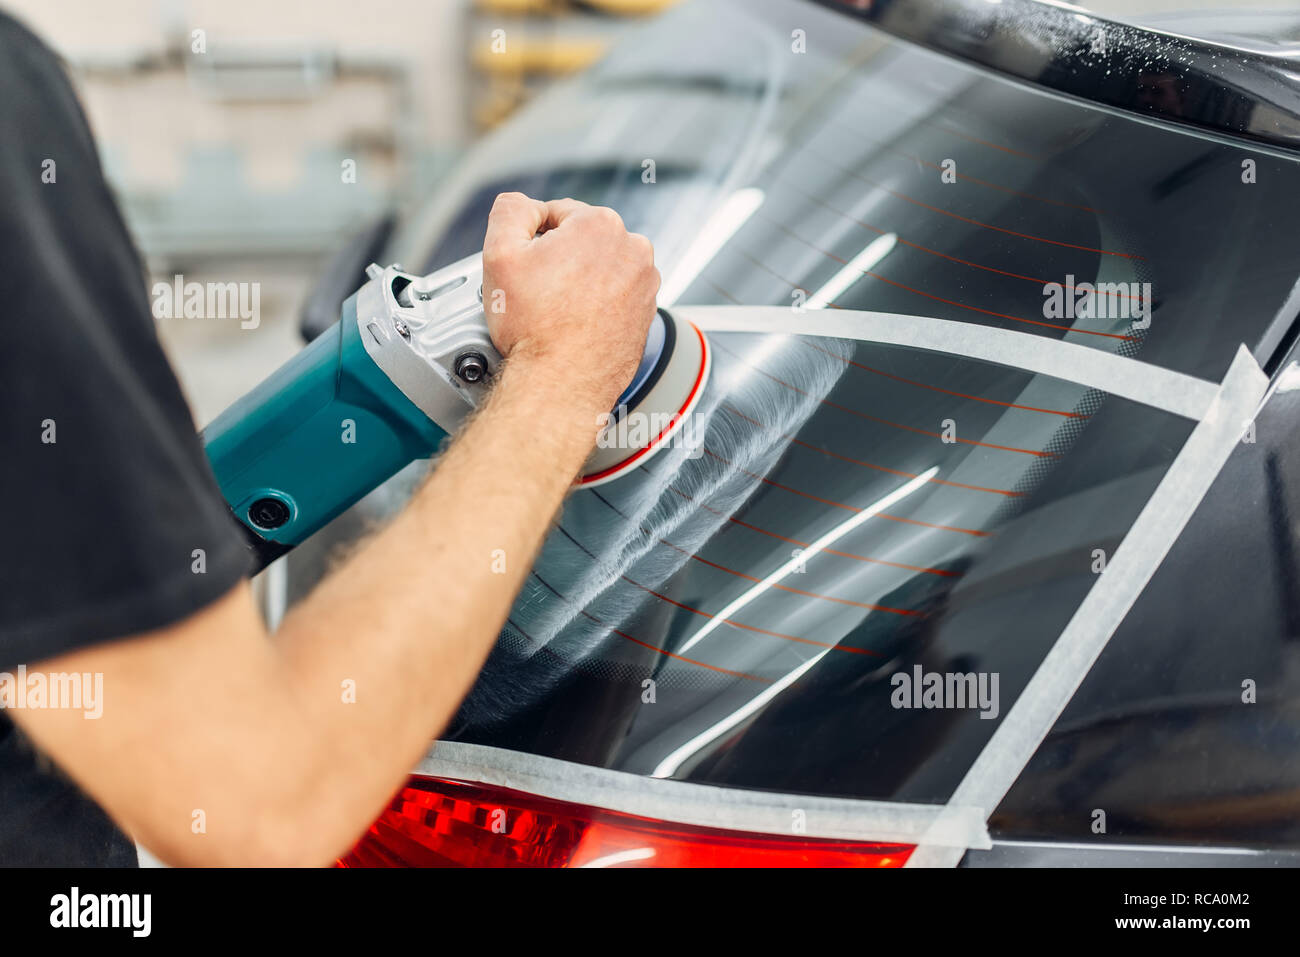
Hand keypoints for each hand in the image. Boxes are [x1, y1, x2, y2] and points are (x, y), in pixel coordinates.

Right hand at [480, 192, 659, 415]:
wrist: (561, 383)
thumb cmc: (535, 327)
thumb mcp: (500, 254)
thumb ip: (510, 212)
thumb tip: (521, 206)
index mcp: (601, 225)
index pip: (556, 214)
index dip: (533, 239)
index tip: (525, 265)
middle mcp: (633, 250)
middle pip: (582, 241)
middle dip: (559, 259)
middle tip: (538, 291)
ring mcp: (645, 284)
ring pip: (600, 269)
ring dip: (579, 281)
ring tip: (557, 310)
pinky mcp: (646, 313)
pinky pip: (615, 297)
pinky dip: (597, 305)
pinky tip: (576, 323)